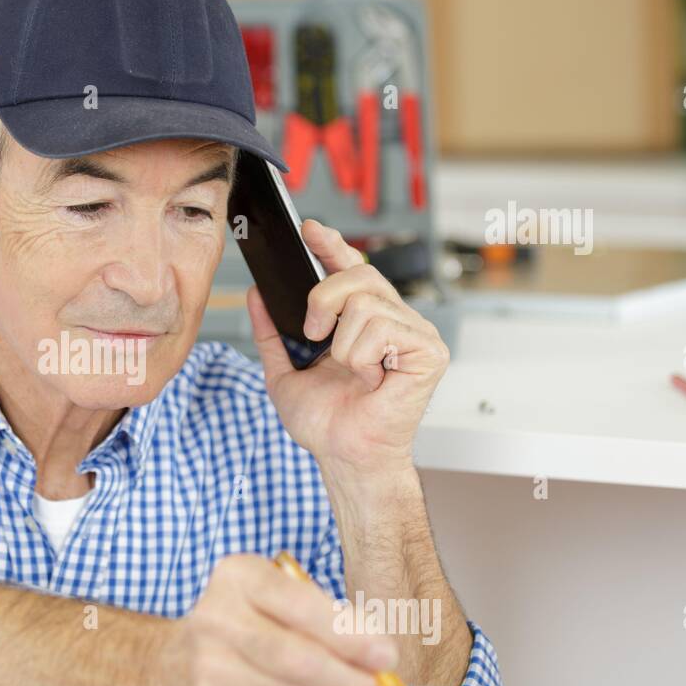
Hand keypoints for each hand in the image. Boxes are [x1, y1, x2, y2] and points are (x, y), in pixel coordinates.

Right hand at [143, 554, 396, 685]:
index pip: (302, 605)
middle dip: (352, 682)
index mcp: (238, 578)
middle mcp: (217, 619)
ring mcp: (209, 670)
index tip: (384, 656)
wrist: (162, 671)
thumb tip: (375, 650)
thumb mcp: (267, 599)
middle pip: (301, 661)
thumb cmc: (232, 630)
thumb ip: (321, 616)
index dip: (351, 635)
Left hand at [246, 219, 449, 475]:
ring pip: (366, 302)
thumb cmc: (326, 422)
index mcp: (362, 321)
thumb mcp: (283, 371)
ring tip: (352, 371)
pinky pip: (383, 327)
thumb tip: (256, 294)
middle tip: (313, 332)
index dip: (331, 245)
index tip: (308, 230)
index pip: (350, 268)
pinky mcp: (429, 351)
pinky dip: (363, 357)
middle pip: (358, 274)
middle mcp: (393, 320)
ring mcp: (414, 333)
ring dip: (342, 343)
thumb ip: (270, 333)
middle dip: (322, 296)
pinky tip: (372, 379)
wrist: (344, 455)